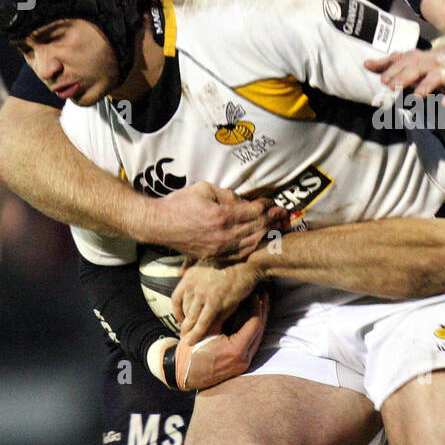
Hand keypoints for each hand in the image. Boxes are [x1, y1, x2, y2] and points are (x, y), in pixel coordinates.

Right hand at [143, 181, 286, 262]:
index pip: (254, 212)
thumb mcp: (204, 189)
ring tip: (278, 228)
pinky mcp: (214, 255)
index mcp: (222, 216)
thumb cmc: (179, 203)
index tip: (276, 203)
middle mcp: (223, 235)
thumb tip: (245, 201)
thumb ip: (227, 195)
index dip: (268, 207)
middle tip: (284, 215)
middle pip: (257, 228)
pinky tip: (260, 242)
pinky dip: (253, 247)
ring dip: (267, 235)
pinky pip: (240, 254)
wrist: (160, 225)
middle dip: (273, 221)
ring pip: (251, 243)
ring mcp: (219, 248)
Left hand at [173, 260, 262, 343]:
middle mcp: (193, 283)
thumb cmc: (230, 269)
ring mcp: (203, 293)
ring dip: (188, 330)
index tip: (182, 319)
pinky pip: (202, 321)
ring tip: (187, 341)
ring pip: (191, 317)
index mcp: (190, 275)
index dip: (177, 312)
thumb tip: (182, 281)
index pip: (176, 298)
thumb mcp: (207, 267)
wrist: (246, 267)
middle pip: (184, 309)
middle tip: (184, 333)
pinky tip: (192, 340)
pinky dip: (196, 333)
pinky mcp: (214, 302)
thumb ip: (194, 277)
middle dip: (184, 323)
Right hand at [173, 288, 268, 389]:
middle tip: (263, 294)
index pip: (254, 324)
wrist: (182, 374)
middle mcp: (244, 359)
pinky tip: (253, 318)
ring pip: (258, 337)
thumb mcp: (205, 330)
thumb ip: (222, 315)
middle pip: (260, 330)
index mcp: (236, 350)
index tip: (255, 293)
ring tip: (260, 303)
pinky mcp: (240, 365)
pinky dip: (253, 330)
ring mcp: (243, 364)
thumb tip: (235, 296)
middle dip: (262, 311)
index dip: (256, 306)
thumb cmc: (190, 350)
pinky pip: (252, 344)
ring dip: (260, 320)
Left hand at [365, 46, 444, 106]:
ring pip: (437, 77)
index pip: (404, 62)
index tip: (383, 80)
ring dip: (427, 86)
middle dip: (405, 77)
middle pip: (418, 68)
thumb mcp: (409, 62)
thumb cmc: (428, 63)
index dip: (393, 70)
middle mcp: (432, 62)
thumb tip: (366, 64)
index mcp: (419, 58)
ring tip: (417, 97)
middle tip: (392, 87)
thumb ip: (388, 65)